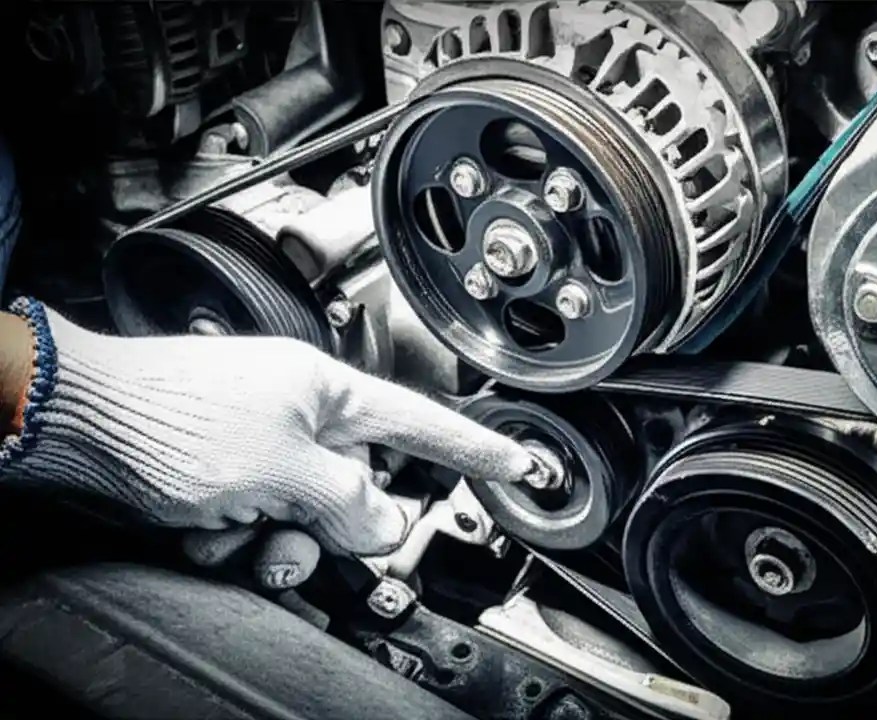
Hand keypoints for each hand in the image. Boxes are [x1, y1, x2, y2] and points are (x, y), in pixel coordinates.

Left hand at [1, 299, 534, 581]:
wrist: (75, 423)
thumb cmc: (171, 419)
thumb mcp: (283, 468)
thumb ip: (350, 501)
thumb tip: (382, 525)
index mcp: (329, 394)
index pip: (422, 425)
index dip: (476, 450)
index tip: (519, 464)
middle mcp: (299, 420)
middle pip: (355, 495)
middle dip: (325, 530)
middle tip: (296, 534)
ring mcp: (259, 452)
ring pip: (303, 524)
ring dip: (270, 545)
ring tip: (231, 532)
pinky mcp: (220, 480)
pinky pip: (256, 531)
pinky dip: (229, 542)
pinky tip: (199, 526)